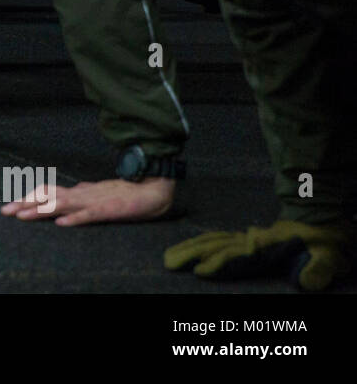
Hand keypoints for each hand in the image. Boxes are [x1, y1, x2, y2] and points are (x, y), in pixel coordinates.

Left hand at [0, 177, 173, 225]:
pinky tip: (60, 224)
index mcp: (80, 191)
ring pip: (62, 205)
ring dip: (40, 210)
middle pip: (48, 197)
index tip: (11, 204)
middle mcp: (82, 194)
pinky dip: (74, 219)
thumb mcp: (99, 193)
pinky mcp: (108, 210)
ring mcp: (94, 201)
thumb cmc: (126, 192)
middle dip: (25, 204)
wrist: (153, 189)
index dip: (30, 197)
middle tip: (4, 211)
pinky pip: (89, 215)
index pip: (49, 192)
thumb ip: (85, 192)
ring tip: (22, 216)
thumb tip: (72, 190)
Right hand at [164, 219, 350, 290]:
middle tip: (169, 262)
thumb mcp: (330, 255)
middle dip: (192, 254)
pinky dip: (200, 242)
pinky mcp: (246, 240)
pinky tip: (189, 247)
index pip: (239, 256)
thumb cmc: (326, 242)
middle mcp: (253, 242)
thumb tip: (306, 281)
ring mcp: (248, 239)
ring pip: (213, 240)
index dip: (220, 263)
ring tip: (169, 256)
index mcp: (270, 247)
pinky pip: (218, 238)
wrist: (323, 217)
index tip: (200, 271)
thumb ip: (319, 268)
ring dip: (190, 248)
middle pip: (217, 246)